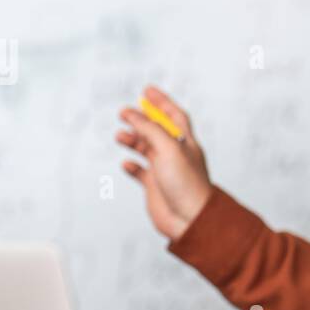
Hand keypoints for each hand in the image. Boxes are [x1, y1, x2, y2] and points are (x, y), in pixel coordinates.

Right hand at [116, 86, 212, 239]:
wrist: (190, 219)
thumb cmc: (186, 184)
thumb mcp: (168, 148)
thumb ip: (150, 129)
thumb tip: (133, 113)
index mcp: (186, 142)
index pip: (174, 115)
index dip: (161, 102)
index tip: (146, 90)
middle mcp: (175, 154)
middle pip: (156, 130)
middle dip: (140, 120)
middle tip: (123, 112)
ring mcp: (165, 171)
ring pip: (146, 149)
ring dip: (132, 140)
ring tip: (120, 136)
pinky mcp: (155, 187)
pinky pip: (140, 172)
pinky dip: (132, 166)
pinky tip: (127, 164)